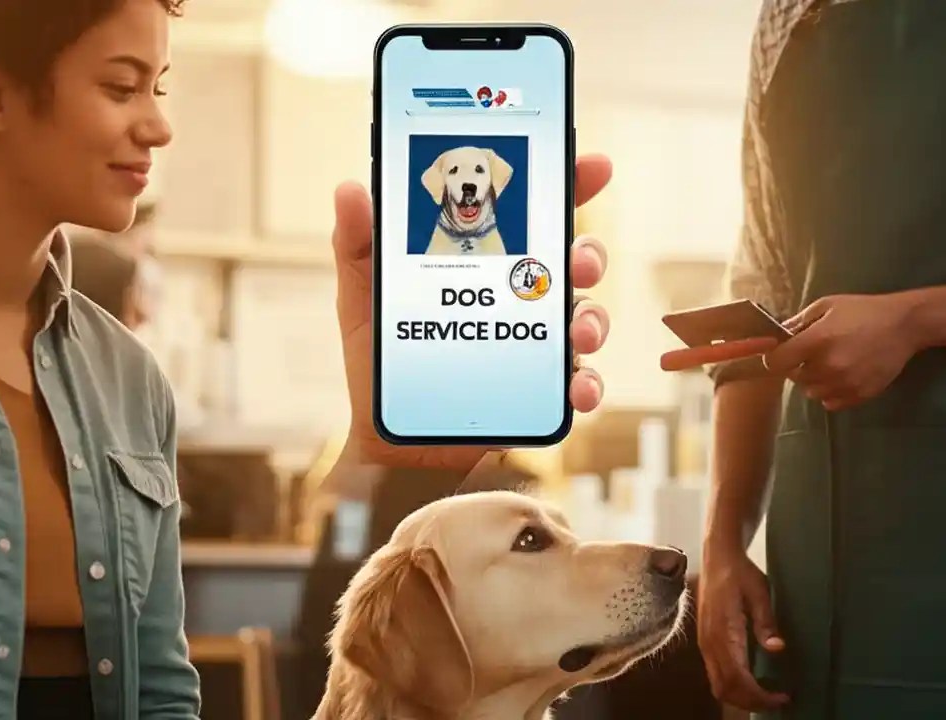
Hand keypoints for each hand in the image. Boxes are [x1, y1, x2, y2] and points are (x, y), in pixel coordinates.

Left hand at [331, 154, 613, 470]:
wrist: (385, 438)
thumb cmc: (379, 361)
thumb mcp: (363, 296)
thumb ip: (358, 242)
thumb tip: (351, 188)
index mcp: (489, 262)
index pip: (537, 213)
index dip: (571, 184)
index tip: (594, 167)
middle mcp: (521, 297)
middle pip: (574, 261)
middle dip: (588, 254)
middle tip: (577, 261)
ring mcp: (538, 344)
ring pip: (587, 317)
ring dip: (593, 319)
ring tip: (578, 331)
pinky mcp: (542, 391)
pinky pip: (579, 382)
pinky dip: (588, 383)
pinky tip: (577, 388)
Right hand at [697, 545, 789, 711]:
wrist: (718, 556)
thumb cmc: (740, 572)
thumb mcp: (759, 592)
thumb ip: (766, 622)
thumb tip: (777, 648)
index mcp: (723, 632)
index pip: (738, 678)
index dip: (759, 695)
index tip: (782, 697)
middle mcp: (709, 643)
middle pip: (725, 688)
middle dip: (751, 702)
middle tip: (777, 701)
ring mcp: (705, 643)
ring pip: (717, 685)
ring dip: (740, 697)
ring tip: (766, 695)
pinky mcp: (705, 642)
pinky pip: (715, 674)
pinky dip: (733, 686)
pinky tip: (752, 681)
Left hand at [761, 293, 923, 410]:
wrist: (904, 325)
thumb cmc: (863, 311)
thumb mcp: (828, 305)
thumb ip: (799, 321)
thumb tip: (777, 334)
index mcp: (817, 340)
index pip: (777, 362)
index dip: (776, 358)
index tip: (781, 354)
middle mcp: (829, 366)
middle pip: (795, 378)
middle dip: (798, 367)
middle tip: (812, 355)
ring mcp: (845, 383)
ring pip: (812, 392)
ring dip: (814, 381)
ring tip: (829, 365)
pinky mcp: (860, 395)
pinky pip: (831, 402)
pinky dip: (831, 392)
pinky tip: (841, 376)